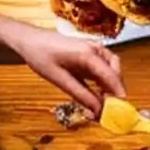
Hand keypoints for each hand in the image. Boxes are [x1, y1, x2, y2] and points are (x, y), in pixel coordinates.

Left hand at [10, 27, 124, 116]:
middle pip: (115, 71)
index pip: (111, 76)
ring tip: (103, 100)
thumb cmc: (40, 55)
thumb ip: (80, 94)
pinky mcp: (89, 53)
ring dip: (110, 85)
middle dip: (115, 90)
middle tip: (110, 107)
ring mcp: (93, 49)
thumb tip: (97, 110)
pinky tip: (97, 91)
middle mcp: (95, 49)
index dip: (118, 93)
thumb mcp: (58, 78)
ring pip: (111, 69)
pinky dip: (103, 80)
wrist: (28, 39)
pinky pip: (102, 68)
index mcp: (88, 54)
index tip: (121, 109)